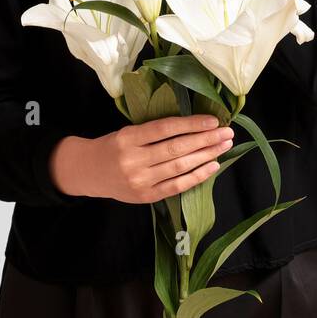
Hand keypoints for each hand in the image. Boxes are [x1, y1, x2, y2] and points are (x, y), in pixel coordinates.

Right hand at [49, 115, 233, 203]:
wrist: (88, 172)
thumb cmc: (113, 147)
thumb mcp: (127, 131)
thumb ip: (154, 131)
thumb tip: (194, 125)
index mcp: (128, 138)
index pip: (165, 128)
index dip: (191, 124)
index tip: (213, 120)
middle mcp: (133, 160)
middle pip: (177, 148)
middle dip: (206, 140)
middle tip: (227, 132)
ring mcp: (140, 181)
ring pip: (180, 167)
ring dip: (206, 156)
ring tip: (224, 146)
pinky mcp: (145, 197)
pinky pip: (177, 186)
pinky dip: (197, 176)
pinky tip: (213, 165)